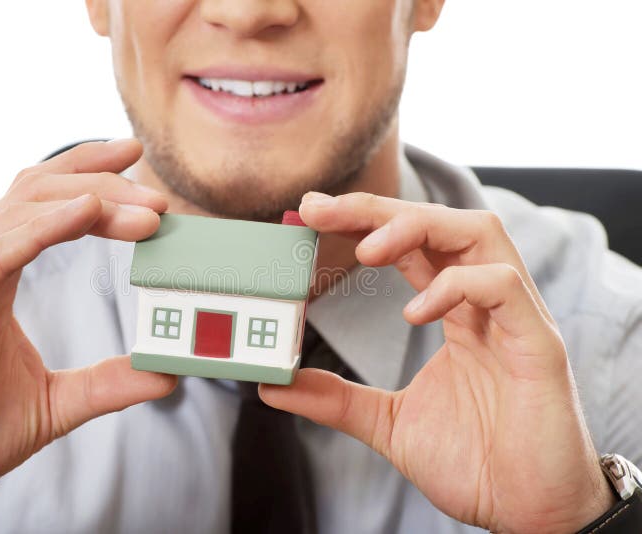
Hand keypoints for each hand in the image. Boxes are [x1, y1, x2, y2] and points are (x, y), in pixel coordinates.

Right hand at [0, 140, 177, 532]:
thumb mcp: (54, 402)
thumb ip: (107, 383)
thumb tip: (166, 376)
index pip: (44, 203)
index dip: (91, 178)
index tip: (138, 169)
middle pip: (41, 192)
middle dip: (104, 183)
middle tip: (159, 197)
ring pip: (26, 209)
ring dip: (93, 202)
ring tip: (147, 214)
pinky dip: (46, 227)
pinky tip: (88, 213)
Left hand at [260, 192, 614, 532]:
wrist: (529, 513)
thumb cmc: (475, 463)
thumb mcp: (389, 423)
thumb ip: (336, 400)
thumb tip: (273, 387)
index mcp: (455, 313)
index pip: (410, 244)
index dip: (364, 222)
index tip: (311, 214)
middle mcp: (486, 304)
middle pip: (439, 222)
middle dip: (377, 208)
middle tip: (319, 209)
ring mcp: (515, 318)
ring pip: (479, 232)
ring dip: (416, 227)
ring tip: (366, 248)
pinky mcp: (538, 345)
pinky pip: (502, 287)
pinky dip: (456, 286)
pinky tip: (415, 311)